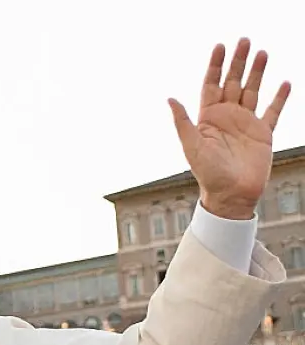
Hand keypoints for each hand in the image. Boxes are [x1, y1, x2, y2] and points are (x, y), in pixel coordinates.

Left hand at [170, 39, 291, 218]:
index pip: (211, 85)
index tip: (220, 46)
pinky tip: (284, 83)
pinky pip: (273, 111)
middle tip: (244, 40)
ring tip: (262, 52)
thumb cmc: (208, 174)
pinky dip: (279, 98)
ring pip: (252, 91)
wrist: (230, 195)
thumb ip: (183, 122)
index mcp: (208, 118)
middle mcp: (227, 117)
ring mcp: (246, 124)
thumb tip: (169, 99)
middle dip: (238, 62)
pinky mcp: (263, 134)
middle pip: (233, 82)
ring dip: (257, 72)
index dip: (215, 66)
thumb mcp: (191, 146)